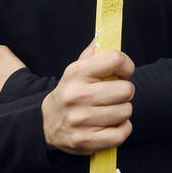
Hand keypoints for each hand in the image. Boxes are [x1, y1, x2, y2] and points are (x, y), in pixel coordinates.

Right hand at [41, 40, 135, 154]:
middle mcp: (77, 96)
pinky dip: (121, 130)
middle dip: (125, 92)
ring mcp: (80, 121)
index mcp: (76, 73)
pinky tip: (110, 125)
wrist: (44, 124)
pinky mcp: (84, 141)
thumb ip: (95, 51)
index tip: (122, 73)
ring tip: (108, 110)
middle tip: (114, 95)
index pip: (116, 59)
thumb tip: (108, 31)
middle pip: (127, 90)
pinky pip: (122, 133)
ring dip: (122, 112)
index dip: (126, 66)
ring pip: (126, 112)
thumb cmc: (71, 92)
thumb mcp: (77, 69)